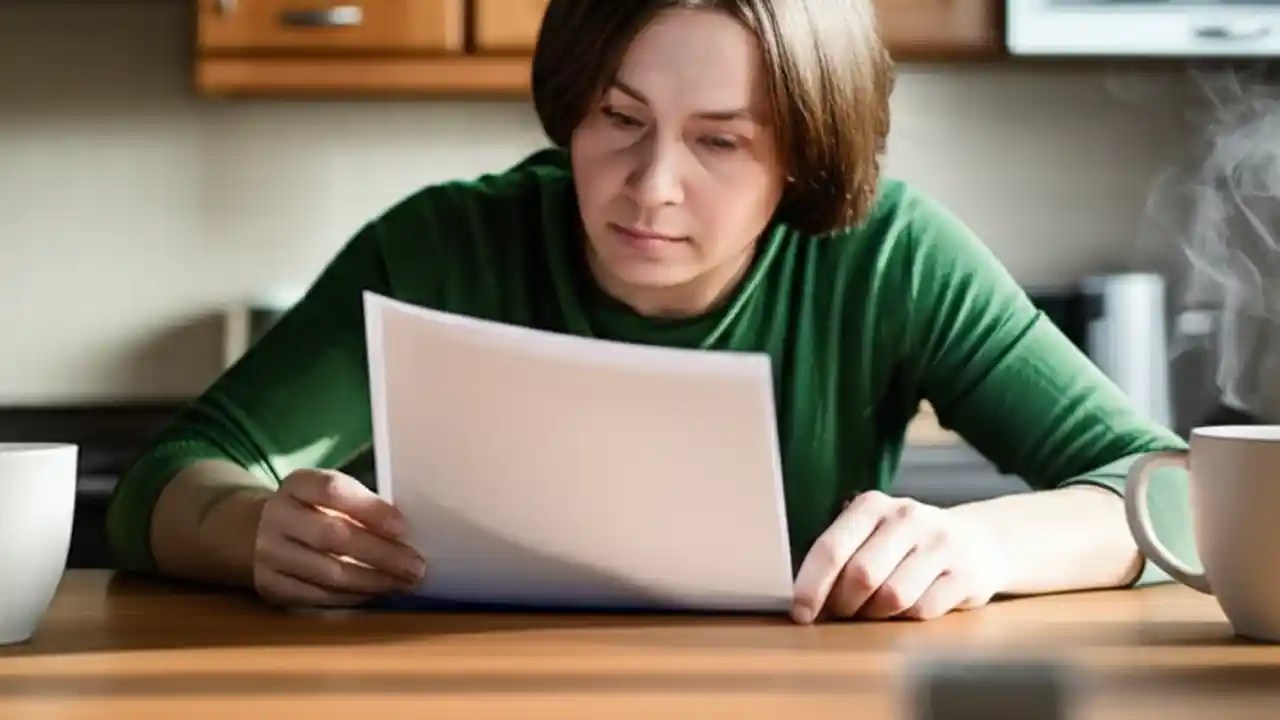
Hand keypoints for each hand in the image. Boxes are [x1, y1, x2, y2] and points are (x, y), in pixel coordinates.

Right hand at [253, 468, 426, 606]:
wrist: (250, 532)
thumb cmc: (309, 511)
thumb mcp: (324, 495)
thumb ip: (358, 505)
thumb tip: (405, 533)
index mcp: (297, 485)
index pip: (332, 490)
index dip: (370, 508)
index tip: (402, 527)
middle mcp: (278, 516)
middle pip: (333, 535)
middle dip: (381, 554)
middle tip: (416, 566)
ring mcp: (269, 553)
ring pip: (328, 572)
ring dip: (373, 581)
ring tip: (403, 583)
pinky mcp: (270, 586)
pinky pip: (318, 596)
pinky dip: (352, 597)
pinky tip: (376, 594)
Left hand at [790, 491, 1006, 623]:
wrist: (980, 540)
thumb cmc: (907, 543)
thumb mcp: (873, 533)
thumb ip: (841, 556)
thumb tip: (802, 598)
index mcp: (872, 505)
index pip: (831, 547)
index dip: (810, 585)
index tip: (800, 612)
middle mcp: (907, 517)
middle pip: (861, 575)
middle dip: (843, 604)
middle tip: (840, 613)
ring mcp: (940, 544)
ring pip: (892, 596)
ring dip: (875, 614)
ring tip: (874, 609)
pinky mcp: (965, 573)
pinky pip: (922, 610)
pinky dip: (906, 619)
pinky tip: (908, 607)